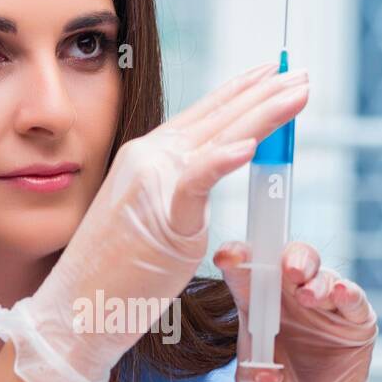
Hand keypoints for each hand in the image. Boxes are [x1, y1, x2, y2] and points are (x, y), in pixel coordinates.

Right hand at [0, 63, 309, 381]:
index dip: (242, 92)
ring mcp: (153, 181)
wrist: (78, 307)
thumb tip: (204, 181)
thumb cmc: (116, 274)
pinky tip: (249, 145)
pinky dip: (224, 160)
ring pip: (219, 137)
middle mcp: (150, 157)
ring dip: (263, 112)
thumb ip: (178, 191)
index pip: (204, 116)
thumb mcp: (152, 217)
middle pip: (219, 117)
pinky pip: (197, 181)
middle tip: (302, 73)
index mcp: (148, 157)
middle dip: (266, 93)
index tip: (274, 75)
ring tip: (298, 91)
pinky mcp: (160, 215)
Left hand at [213, 239, 381, 381]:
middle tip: (286, 269)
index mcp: (257, 310)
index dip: (238, 259)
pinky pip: (354, 302)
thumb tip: (263, 373)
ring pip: (322, 277)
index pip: (246, 275)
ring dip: (315, 279)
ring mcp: (325, 310)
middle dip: (287, 258)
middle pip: (288, 263)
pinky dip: (348, 294)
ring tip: (307, 294)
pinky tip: (341, 294)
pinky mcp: (355, 323)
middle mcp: (290, 302)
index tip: (228, 255)